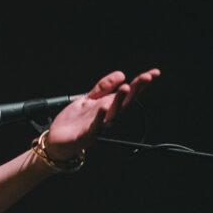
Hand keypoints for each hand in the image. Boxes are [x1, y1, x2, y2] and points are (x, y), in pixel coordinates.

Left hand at [45, 68, 160, 159]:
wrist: (58, 139)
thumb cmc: (76, 120)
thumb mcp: (89, 99)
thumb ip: (103, 87)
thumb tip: (121, 74)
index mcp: (109, 106)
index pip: (129, 94)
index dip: (140, 84)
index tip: (154, 73)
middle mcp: (107, 116)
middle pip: (125, 102)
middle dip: (136, 90)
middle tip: (146, 77)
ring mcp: (98, 126)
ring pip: (112, 113)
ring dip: (120, 100)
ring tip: (126, 87)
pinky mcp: (86, 134)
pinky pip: (94, 126)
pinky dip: (99, 117)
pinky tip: (103, 107)